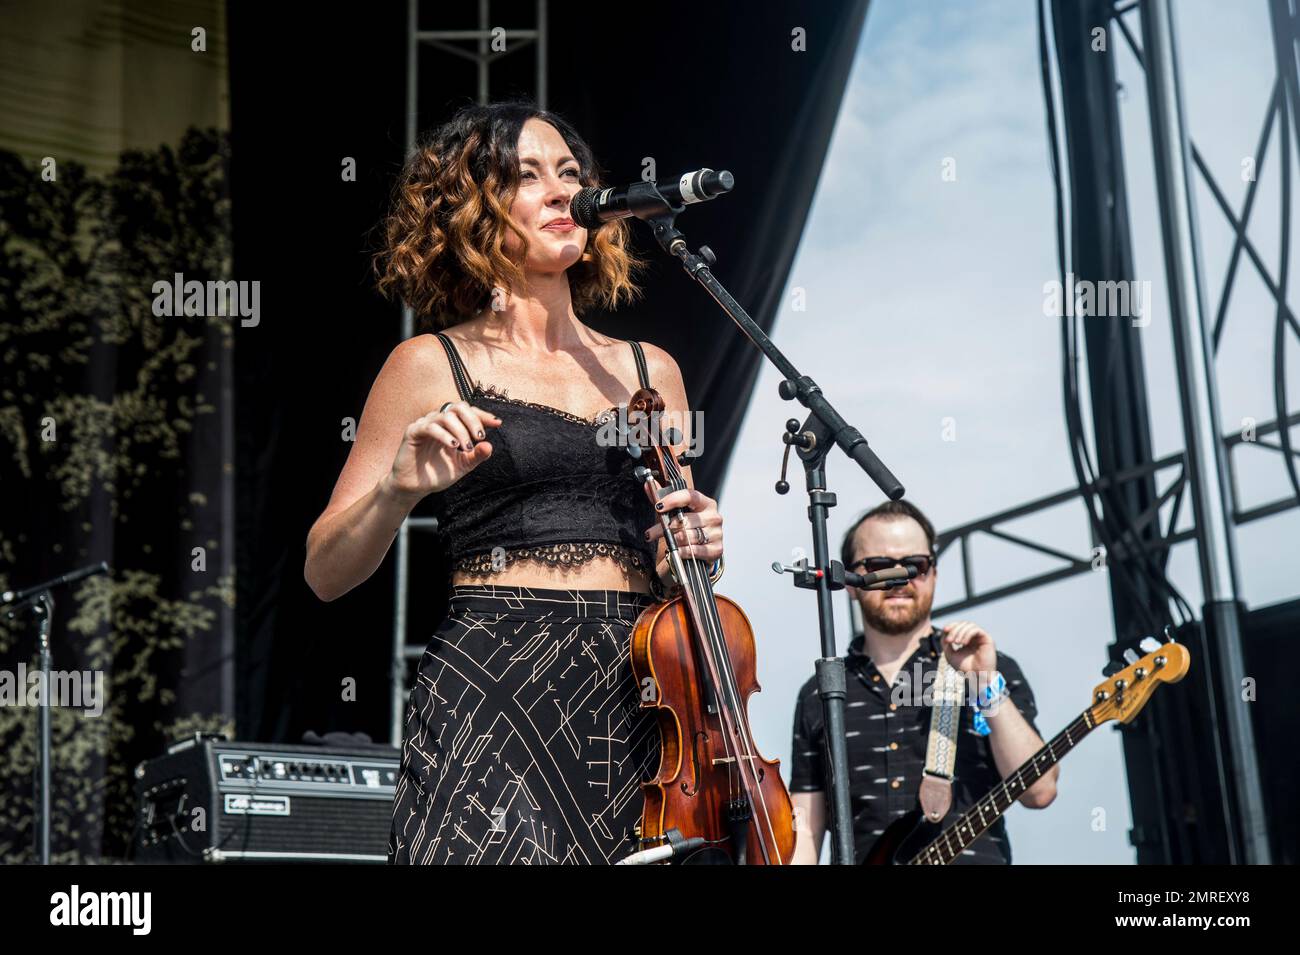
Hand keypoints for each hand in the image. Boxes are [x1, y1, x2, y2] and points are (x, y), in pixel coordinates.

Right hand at [383, 401, 501, 503]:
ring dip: (460, 430)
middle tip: (480, 436)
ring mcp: (425, 424)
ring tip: (466, 447)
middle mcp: (439, 421)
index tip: (497, 423)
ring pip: (445, 416)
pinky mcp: (413, 432)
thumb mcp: (463, 465)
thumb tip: (490, 445)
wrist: (416, 487)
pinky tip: (453, 445)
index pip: (468, 412)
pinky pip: (429, 427)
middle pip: (458, 407)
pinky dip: (444, 435)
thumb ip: (477, 456)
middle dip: (472, 419)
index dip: (483, 415)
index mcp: (452, 426)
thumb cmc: (438, 473)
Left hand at [644, 488, 723, 577]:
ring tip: (664, 543)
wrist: (705, 548)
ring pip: (687, 536)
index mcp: (706, 503)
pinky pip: (694, 550)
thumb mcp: (678, 512)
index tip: (658, 506)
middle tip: (650, 533)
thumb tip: (648, 485)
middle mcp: (713, 517)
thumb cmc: (690, 526)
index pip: (690, 496)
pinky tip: (675, 552)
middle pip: (684, 520)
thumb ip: (664, 499)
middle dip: (664, 527)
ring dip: (672, 541)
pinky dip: (682, 551)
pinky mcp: (716, 549)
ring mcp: (716, 533)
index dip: (673, 500)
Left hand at [940, 621, 995, 673]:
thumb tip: (944, 631)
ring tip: (956, 642)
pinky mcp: (987, 639)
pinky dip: (967, 634)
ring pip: (970, 625)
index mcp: (967, 639)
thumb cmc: (965, 668)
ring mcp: (981, 637)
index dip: (951, 626)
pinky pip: (976, 630)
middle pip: (963, 624)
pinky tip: (963, 643)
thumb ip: (945, 642)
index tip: (945, 630)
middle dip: (954, 630)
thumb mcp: (950, 654)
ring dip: (960, 632)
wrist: (977, 677)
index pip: (959, 626)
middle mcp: (975, 637)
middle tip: (949, 640)